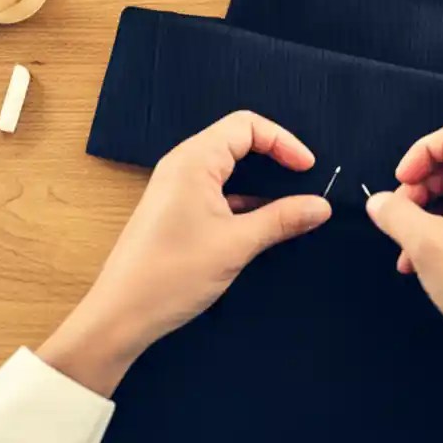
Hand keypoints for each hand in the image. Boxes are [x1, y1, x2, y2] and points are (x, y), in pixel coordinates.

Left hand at [38, 111, 330, 395]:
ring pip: (228, 168)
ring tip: (290, 202)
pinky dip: (245, 199)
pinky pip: (218, 190)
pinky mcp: (176, 210)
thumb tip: (322, 206)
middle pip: (237, 140)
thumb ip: (282, 219)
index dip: (283, 141)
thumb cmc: (173, 274)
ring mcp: (177, 188)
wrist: (119, 316)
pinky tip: (263, 224)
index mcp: (194, 161)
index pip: (246, 126)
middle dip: (275, 155)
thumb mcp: (237, 245)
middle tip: (305, 179)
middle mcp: (182, 165)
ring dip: (261, 179)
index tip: (309, 169)